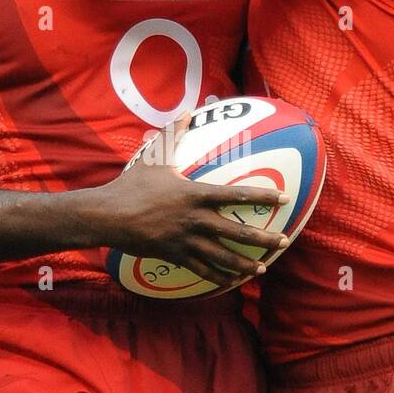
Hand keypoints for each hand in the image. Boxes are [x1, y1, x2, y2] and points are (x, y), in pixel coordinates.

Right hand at [100, 114, 289, 288]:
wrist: (109, 216)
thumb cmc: (132, 186)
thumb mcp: (155, 158)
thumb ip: (175, 134)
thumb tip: (188, 110)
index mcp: (195, 194)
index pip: (236, 195)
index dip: (262, 196)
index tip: (284, 199)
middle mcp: (196, 220)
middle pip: (237, 232)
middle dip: (263, 238)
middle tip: (283, 241)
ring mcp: (186, 241)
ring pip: (223, 256)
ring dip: (245, 263)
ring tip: (262, 268)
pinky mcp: (175, 256)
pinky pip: (202, 269)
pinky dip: (218, 277)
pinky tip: (231, 282)